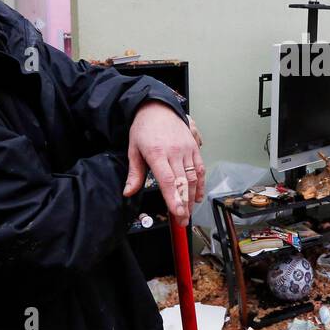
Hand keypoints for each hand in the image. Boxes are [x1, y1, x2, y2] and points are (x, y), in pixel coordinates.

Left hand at [124, 101, 204, 224]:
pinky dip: (200, 184)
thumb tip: (128, 192)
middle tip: (182, 221)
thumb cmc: (144, 129)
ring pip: (193, 178)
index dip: (174, 198)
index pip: (168, 180)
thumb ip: (134, 173)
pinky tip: (198, 196)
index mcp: (157, 153)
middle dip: (184, 205)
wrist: (158, 107)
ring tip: (189, 212)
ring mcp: (186, 149)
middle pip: (182, 183)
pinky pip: (200, 168)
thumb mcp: (133, 149)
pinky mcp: (194, 147)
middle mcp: (174, 152)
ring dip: (192, 198)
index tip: (178, 213)